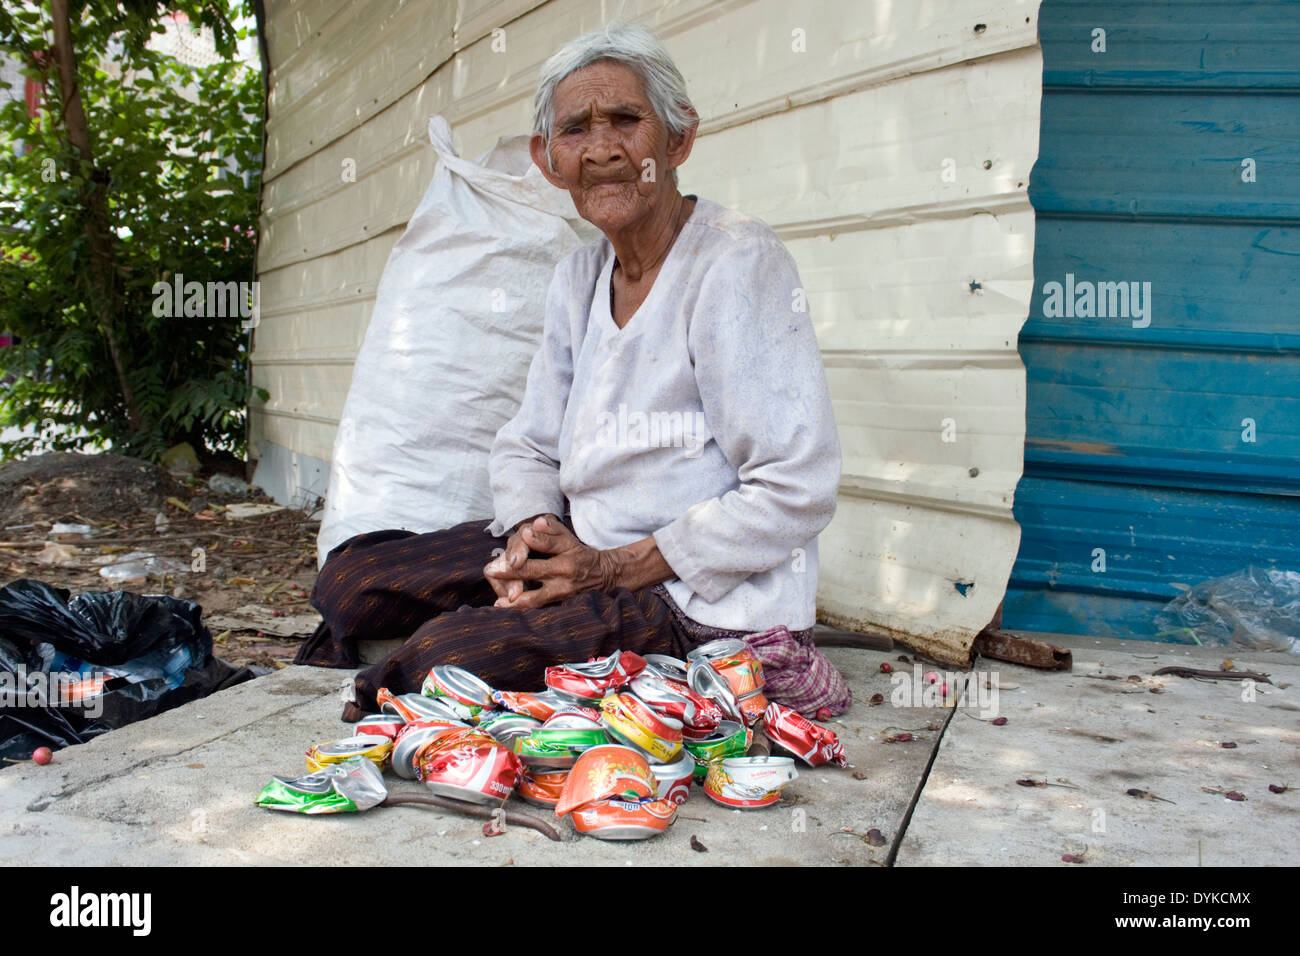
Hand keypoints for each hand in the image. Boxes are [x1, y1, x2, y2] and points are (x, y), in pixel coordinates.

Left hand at [485, 514, 616, 609]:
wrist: (602, 574)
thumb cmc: (578, 552)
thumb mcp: (568, 538)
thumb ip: (552, 529)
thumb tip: (537, 522)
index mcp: (567, 553)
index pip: (550, 544)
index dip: (538, 539)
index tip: (524, 533)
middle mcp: (564, 573)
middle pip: (535, 571)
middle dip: (511, 570)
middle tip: (491, 570)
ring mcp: (561, 590)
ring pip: (535, 596)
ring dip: (514, 597)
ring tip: (497, 598)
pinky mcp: (558, 601)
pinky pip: (537, 606)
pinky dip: (520, 607)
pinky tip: (503, 605)